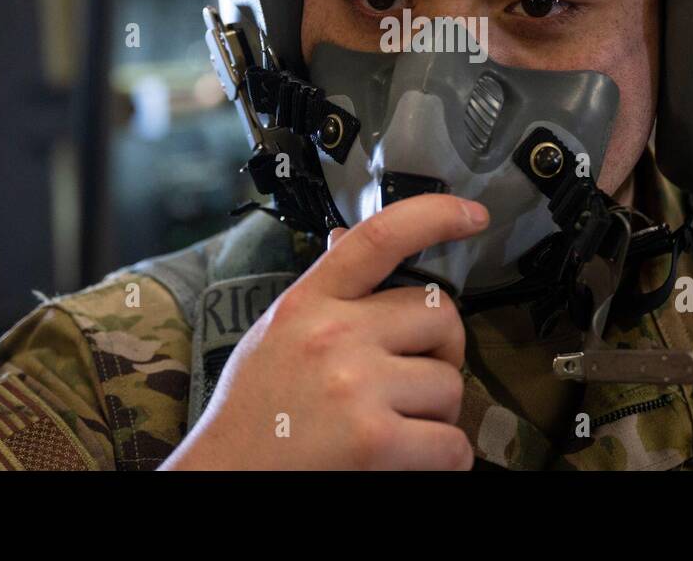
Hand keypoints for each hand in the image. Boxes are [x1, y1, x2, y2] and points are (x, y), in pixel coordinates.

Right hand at [160, 194, 486, 469]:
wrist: (221, 479)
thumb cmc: (251, 415)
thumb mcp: (274, 335)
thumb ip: (321, 294)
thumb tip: (347, 239)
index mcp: (309, 303)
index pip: (379, 237)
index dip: (434, 214)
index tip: (471, 214)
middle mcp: (334, 336)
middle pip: (439, 316)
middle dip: (443, 351)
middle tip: (416, 379)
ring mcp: (356, 386)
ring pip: (451, 384)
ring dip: (437, 413)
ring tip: (395, 425)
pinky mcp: (375, 441)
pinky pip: (452, 444)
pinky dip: (443, 459)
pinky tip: (410, 460)